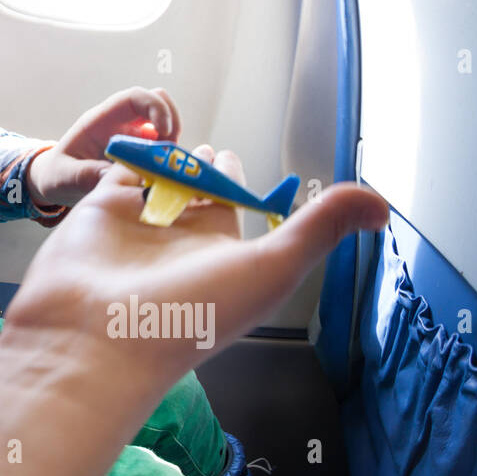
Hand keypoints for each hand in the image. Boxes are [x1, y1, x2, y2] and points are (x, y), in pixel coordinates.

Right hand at [7, 146, 387, 385]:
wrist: (97, 337)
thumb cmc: (188, 316)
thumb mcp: (272, 269)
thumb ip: (319, 229)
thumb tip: (380, 206)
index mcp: (222, 255)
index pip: (237, 209)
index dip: (244, 184)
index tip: (247, 164)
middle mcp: (181, 240)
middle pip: (197, 194)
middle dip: (206, 172)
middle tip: (212, 149)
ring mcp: (138, 224)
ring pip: (158, 181)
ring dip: (168, 160)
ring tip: (176, 138)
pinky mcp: (99, 210)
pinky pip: (118, 174)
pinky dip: (127, 156)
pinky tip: (139, 139)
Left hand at [27, 86, 182, 208]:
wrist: (57, 182)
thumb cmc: (59, 174)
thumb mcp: (66, 176)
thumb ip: (86, 175)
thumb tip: (110, 174)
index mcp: (101, 120)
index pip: (133, 97)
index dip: (155, 107)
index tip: (164, 133)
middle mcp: (120, 122)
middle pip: (157, 100)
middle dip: (172, 121)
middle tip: (171, 151)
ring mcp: (132, 135)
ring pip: (165, 122)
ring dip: (173, 142)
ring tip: (167, 168)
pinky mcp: (140, 152)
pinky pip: (163, 147)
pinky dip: (170, 158)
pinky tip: (164, 177)